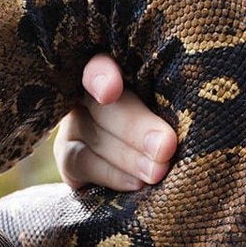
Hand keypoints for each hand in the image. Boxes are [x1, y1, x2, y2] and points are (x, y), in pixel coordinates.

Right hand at [53, 54, 176, 189]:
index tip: (111, 90)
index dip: (102, 74)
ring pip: (93, 135)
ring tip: (158, 172)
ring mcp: (74, 124)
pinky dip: (111, 175)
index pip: (100, 62)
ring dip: (129, 157)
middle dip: (134, 127)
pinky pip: (80, 163)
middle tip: (166, 147)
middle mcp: (88, 92)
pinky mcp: (68, 156)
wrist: (157, 165)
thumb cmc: (177, 122)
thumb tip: (175, 131)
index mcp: (118, 69)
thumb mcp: (175, 107)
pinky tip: (136, 184)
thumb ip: (175, 102)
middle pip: (101, 104)